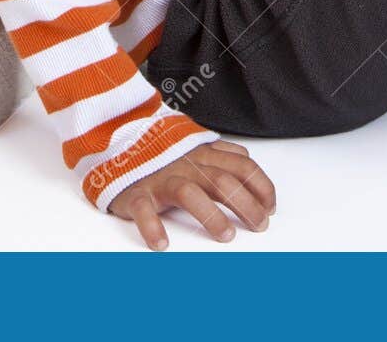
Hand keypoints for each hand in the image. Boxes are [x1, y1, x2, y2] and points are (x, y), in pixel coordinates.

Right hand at [107, 139, 276, 249]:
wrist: (117, 141)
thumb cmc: (162, 152)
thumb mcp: (195, 144)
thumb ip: (222, 153)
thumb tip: (248, 162)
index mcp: (203, 153)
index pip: (241, 167)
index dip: (261, 187)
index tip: (270, 208)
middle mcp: (186, 164)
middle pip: (222, 182)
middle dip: (246, 205)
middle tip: (259, 227)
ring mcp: (161, 177)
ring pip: (189, 192)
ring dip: (211, 215)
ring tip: (226, 235)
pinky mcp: (136, 192)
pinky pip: (144, 209)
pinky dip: (152, 227)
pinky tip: (162, 244)